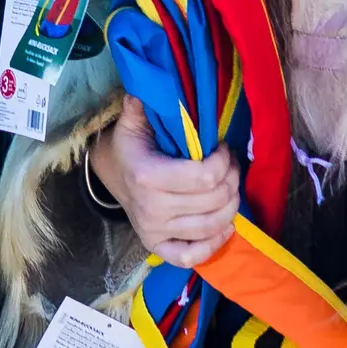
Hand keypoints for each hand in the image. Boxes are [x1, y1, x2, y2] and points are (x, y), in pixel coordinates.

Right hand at [88, 96, 240, 266]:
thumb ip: (141, 107)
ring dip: (232, 205)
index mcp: (147, 176)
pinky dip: (215, 243)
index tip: (222, 148)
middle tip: (231, 164)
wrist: (114, 177)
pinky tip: (225, 225)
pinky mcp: (158, 248)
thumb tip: (145, 90)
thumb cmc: (131, 147)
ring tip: (230, 186)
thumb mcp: (133, 123)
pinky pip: (193, 257)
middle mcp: (152, 209)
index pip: (203, 177)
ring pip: (211, 226)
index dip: (223, 161)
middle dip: (231, 178)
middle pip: (214, 201)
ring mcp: (155, 232)